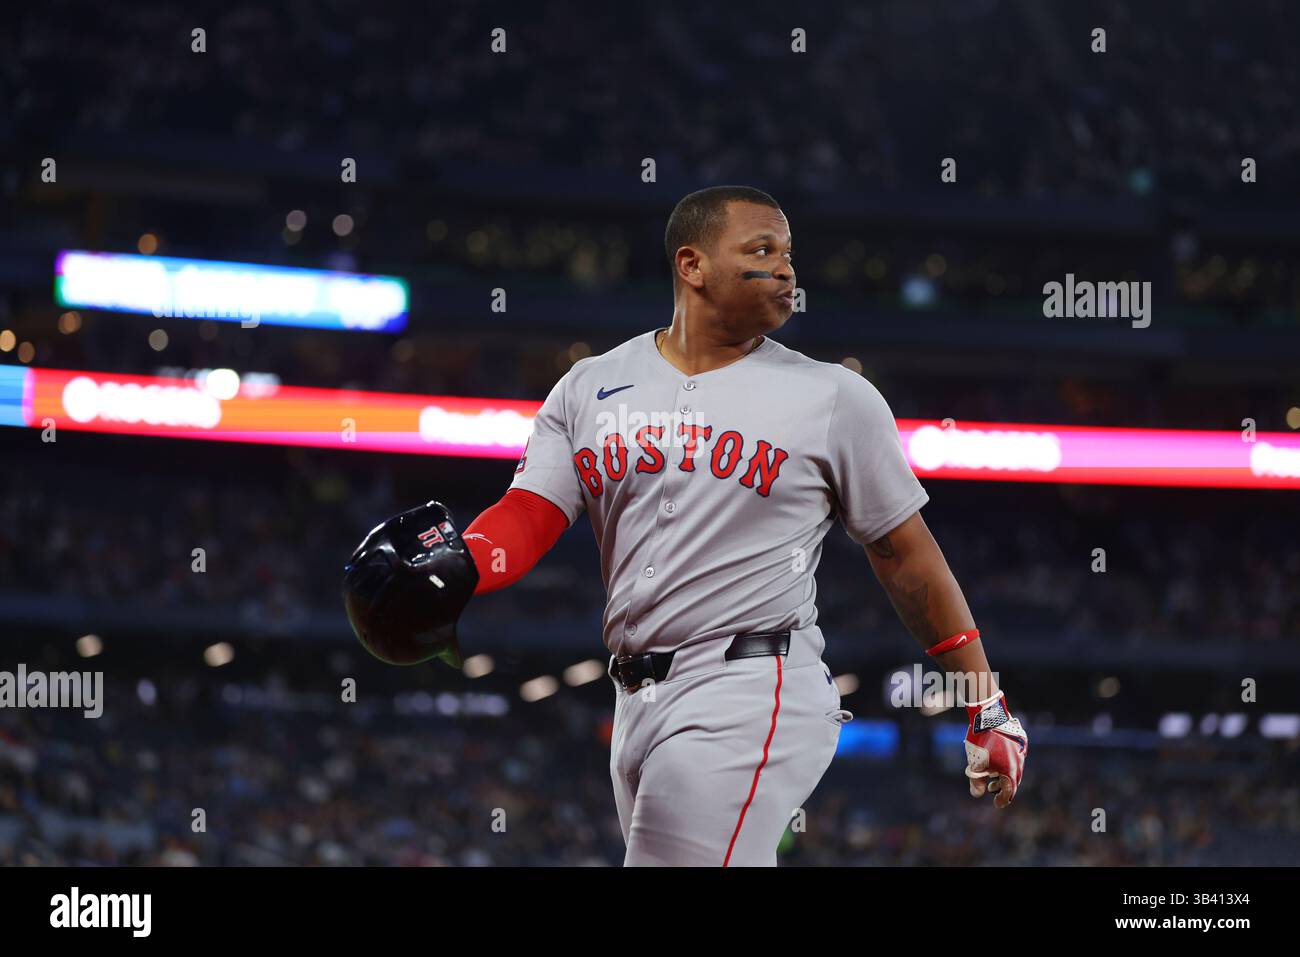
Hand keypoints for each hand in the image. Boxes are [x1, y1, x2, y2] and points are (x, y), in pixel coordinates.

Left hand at [963, 691, 1026, 807]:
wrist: (989, 715)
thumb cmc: (980, 741)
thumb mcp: (975, 764)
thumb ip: (976, 782)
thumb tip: (977, 794)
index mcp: (1010, 771)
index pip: (1009, 792)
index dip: (1002, 800)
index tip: (996, 804)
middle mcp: (1020, 762)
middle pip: (1013, 781)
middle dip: (1003, 787)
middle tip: (992, 789)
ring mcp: (1022, 750)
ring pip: (1016, 767)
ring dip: (1005, 774)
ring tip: (992, 775)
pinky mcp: (1021, 740)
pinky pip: (1017, 755)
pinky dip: (1008, 761)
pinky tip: (997, 758)